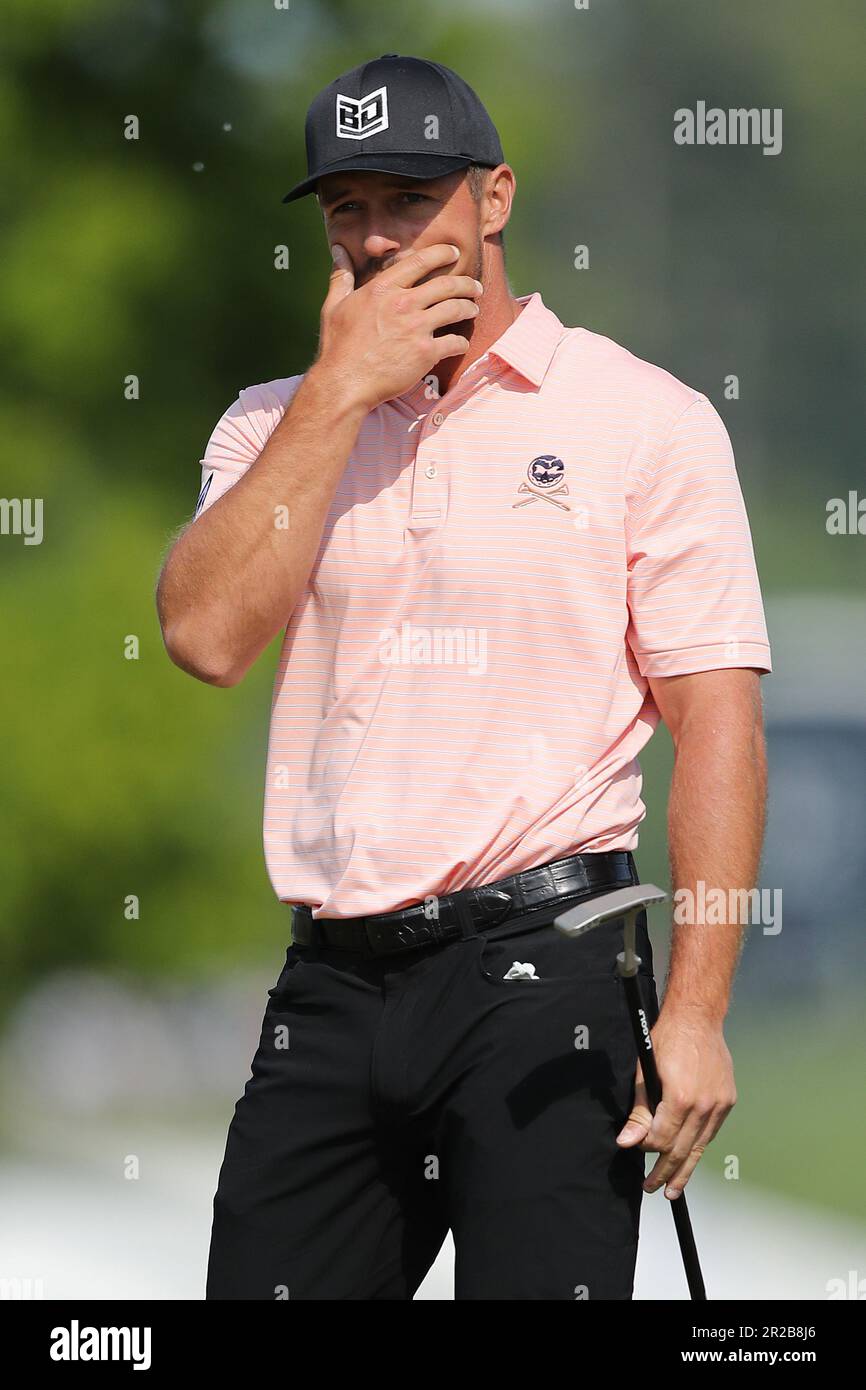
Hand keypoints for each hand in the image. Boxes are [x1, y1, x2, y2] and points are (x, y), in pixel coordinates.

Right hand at [314, 241, 483, 412]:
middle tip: (475, 287)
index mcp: (383, 288)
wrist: (345, 383)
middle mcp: (403, 303)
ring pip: (456, 309)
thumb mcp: (333, 306)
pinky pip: (454, 343)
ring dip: (469, 308)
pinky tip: (461, 344)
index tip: (453, 253)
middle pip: (446, 285)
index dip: (441, 253)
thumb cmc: (338, 347)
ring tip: (473, 309)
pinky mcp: (426, 353)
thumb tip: (338, 250)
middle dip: (466, 283)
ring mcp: (416, 328)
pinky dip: (461, 343)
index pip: (420, 261)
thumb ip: (341, 277)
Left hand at [615, 1007, 736, 1199]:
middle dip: (666, 1172)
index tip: (637, 1154)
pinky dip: (699, 1146)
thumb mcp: (644, 1074)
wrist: (698, 1018)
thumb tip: (627, 1142)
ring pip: (701, 1146)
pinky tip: (690, 1158)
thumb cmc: (667, 1040)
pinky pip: (711, 1131)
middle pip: (683, 1149)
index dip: (648, 1150)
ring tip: (673, 1189)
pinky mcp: (727, 1100)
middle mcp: (704, 1105)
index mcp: (680, 1098)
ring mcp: (719, 1104)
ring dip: (686, 1169)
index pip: (662, 1139)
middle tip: (653, 1188)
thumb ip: (639, 1112)